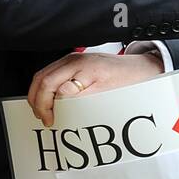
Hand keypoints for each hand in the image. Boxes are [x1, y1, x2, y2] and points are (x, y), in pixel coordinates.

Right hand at [28, 50, 163, 127]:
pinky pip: (52, 73)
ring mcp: (73, 59)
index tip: (50, 119)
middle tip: (44, 117)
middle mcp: (74, 60)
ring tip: (44, 111)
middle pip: (41, 78)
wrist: (141, 69)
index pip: (49, 84)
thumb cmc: (128, 79)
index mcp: (81, 66)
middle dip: (37, 100)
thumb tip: (60, 97)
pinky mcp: (74, 62)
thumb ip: (81, 95)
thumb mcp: (106, 91)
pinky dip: (46, 88)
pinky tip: (51, 100)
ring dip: (39, 94)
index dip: (44, 105)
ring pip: (43, 75)